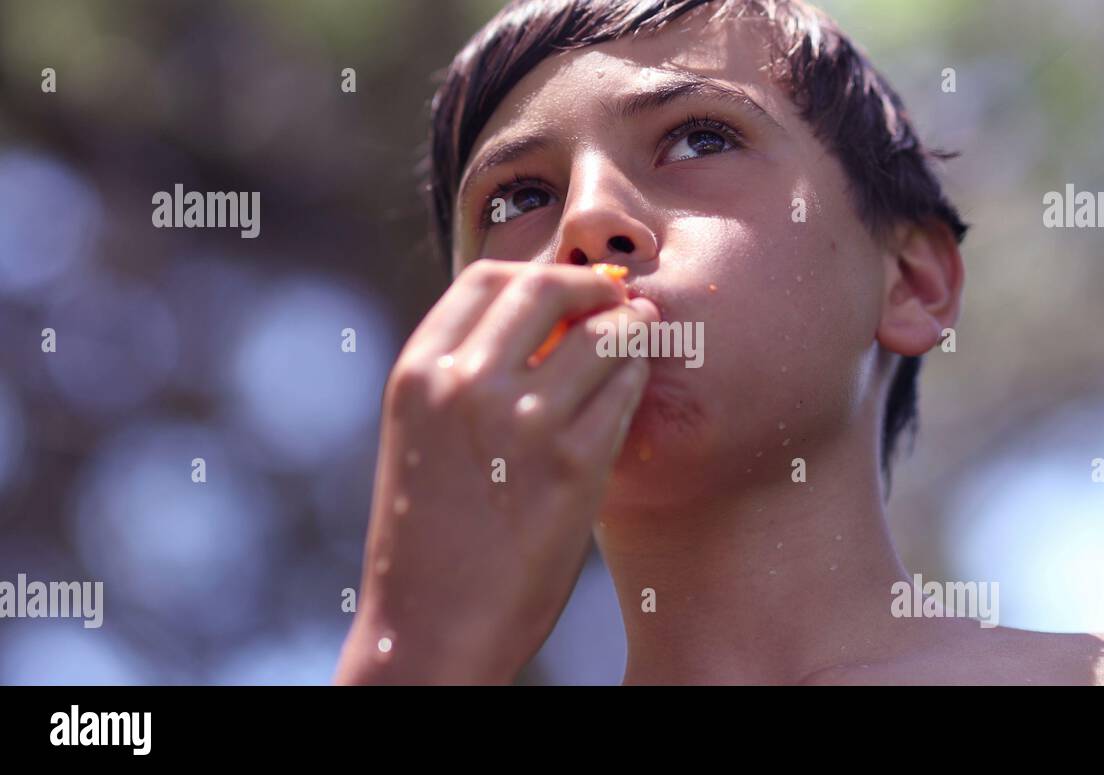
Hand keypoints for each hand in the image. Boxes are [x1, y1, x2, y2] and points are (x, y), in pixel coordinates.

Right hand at [335, 259, 657, 683]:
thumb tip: (549, 318)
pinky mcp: (574, 466)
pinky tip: (630, 394)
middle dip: (592, 287)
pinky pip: (625, 393)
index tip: (568, 286)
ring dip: (628, 331)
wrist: (429, 624)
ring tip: (635, 342)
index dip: (539, 271)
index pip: (488, 278)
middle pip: (546, 287)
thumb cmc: (430, 532)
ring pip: (603, 335)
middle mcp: (466, 385)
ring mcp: (523, 422)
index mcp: (419, 373)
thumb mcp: (422, 434)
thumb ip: (467, 372)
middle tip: (617, 300)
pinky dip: (635, 383)